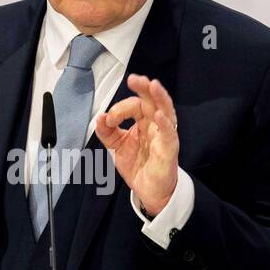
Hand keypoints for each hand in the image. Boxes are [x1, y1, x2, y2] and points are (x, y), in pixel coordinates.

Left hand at [95, 73, 178, 216]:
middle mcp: (155, 126)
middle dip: (144, 88)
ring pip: (166, 111)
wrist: (148, 191)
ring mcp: (164, 136)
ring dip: (160, 98)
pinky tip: (159, 115)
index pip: (135, 105)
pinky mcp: (169, 151)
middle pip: (153, 101)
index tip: (109, 120)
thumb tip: (100, 117)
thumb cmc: (138, 166)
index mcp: (144, 122)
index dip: (120, 109)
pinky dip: (165, 124)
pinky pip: (169, 135)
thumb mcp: (116, 147)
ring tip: (153, 85)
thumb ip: (107, 132)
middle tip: (134, 79)